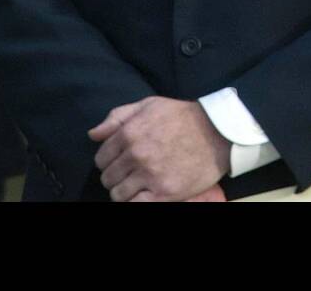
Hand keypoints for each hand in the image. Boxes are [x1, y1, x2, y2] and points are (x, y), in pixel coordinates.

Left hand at [89, 96, 229, 201]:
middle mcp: (136, 155)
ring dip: (124, 191)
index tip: (119, 161)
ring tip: (136, 185)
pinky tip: (143, 194)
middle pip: (108, 178)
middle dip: (116, 176)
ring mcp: (150, 175)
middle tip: (129, 173)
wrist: (217, 132)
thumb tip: (93, 134)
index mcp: (129, 133)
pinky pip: (135, 205)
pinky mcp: (165, 193)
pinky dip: (135, 201)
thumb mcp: (149, 105)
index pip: (101, 158)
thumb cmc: (182, 116)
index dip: (108, 160)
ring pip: (118, 195)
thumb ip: (118, 117)